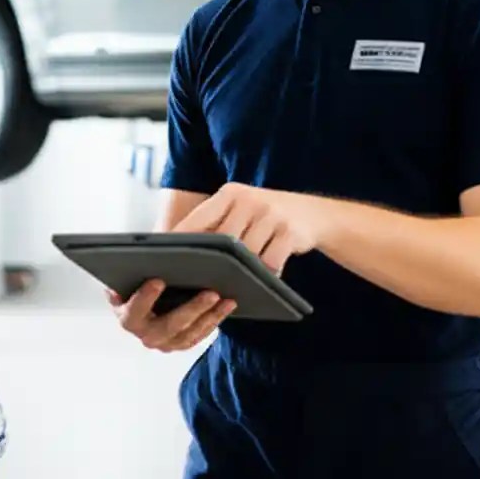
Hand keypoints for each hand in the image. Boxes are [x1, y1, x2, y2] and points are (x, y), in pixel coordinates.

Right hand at [108, 280, 236, 352]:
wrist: (139, 308)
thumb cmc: (135, 288)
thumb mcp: (130, 278)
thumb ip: (135, 271)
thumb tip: (145, 255)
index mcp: (128, 317)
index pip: (134, 311)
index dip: (144, 297)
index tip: (158, 281)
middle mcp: (146, 334)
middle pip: (169, 325)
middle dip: (192, 309)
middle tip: (211, 294)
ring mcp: (165, 343)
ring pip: (189, 333)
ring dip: (210, 316)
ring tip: (226, 300)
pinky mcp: (180, 344)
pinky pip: (199, 335)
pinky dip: (214, 320)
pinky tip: (226, 307)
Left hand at [173, 182, 316, 274]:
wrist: (313, 213)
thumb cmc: (266, 217)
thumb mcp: (241, 210)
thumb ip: (218, 223)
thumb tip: (184, 253)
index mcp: (230, 193)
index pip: (199, 219)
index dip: (181, 242)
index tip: (165, 261)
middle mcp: (249, 199)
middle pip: (222, 240)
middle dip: (212, 263)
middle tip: (199, 282)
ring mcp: (270, 214)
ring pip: (246, 254)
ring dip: (241, 272)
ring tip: (233, 285)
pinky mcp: (289, 231)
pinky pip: (270, 262)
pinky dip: (265, 274)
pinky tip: (263, 281)